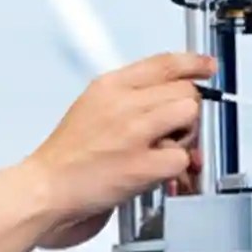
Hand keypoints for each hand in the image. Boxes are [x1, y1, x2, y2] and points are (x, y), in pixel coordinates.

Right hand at [21, 52, 216, 234]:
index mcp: (110, 86)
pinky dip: (174, 169)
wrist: (45, 189)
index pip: (164, 62)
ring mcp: (133, 134)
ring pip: (188, 115)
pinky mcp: (141, 166)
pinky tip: (153, 172)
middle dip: (185, 111)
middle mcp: (123, 104)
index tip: (206, 67)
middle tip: (170, 131)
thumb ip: (127, 96)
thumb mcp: (91, 107)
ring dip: (184, 136)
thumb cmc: (66, 157)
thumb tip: (164, 95)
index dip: (193, 63)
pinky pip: (182, 157)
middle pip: (184, 90)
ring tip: (161, 150)